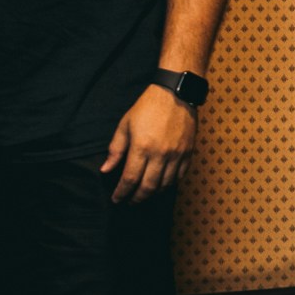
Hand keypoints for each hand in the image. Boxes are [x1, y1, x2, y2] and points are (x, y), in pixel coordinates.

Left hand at [102, 83, 197, 202]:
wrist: (176, 93)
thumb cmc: (148, 107)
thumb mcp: (125, 125)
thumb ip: (116, 150)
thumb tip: (106, 170)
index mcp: (142, 147)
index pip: (130, 179)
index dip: (121, 193)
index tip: (116, 199)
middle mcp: (160, 154)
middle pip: (148, 187)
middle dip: (137, 198)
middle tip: (130, 201)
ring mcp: (177, 154)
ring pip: (165, 185)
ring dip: (153, 193)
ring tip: (144, 194)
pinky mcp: (188, 152)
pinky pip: (180, 176)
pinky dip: (170, 184)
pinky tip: (162, 184)